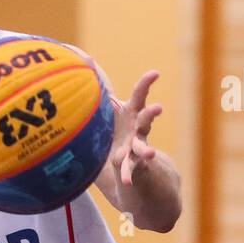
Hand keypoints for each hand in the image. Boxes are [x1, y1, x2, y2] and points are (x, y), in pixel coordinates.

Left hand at [109, 70, 163, 186]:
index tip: (155, 73)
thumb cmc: (115, 130)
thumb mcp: (107, 112)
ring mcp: (137, 147)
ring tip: (150, 153)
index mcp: (131, 114)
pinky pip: (130, 169)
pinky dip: (127, 175)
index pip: (139, 96)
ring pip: (142, 147)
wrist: (128, 162)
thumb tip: (85, 60)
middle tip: (158, 108)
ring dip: (145, 150)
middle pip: (145, 119)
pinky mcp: (133, 164)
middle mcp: (138, 129)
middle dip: (151, 113)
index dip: (146, 84)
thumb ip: (99, 92)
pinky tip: (125, 182)